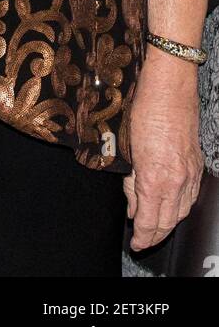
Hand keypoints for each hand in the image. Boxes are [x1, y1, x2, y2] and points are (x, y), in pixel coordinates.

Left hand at [124, 54, 203, 250]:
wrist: (170, 84)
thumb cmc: (145, 108)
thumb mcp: (128, 147)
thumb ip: (131, 180)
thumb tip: (133, 204)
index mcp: (156, 177)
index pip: (150, 220)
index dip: (143, 236)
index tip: (136, 242)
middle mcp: (178, 179)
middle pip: (169, 221)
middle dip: (156, 235)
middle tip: (144, 240)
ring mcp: (191, 171)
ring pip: (183, 210)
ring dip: (170, 223)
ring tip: (157, 228)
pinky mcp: (197, 162)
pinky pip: (192, 194)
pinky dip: (182, 206)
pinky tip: (174, 206)